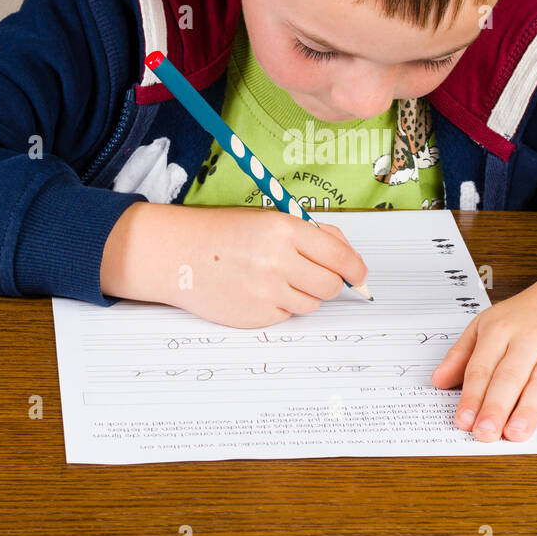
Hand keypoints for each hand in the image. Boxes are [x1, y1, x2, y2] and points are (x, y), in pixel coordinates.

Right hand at [100, 202, 368, 327]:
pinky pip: (286, 316)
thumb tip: (351, 261)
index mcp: (285, 229)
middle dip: (328, 282)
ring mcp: (267, 292)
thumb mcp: (269, 219)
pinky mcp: (256, 317)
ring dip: (302, 294)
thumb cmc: (224, 233)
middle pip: (331, 286)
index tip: (359, 275)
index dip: (356, 269)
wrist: (177, 253)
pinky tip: (256, 291)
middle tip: (311, 274)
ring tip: (274, 279)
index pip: (341, 257)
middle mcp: (279, 261)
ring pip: (311, 304)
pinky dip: (279, 306)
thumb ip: (313, 235)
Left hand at [429, 278, 536, 441]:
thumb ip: (463, 354)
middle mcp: (531, 336)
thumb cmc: (530, 315)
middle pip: (510, 375)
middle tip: (485, 434)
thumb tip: (438, 381)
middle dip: (496, 407)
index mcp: (501, 328)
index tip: (463, 421)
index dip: (472, 396)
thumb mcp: (489, 324)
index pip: (482, 367)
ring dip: (528, 410)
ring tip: (514, 434)